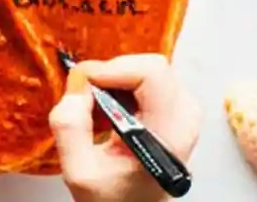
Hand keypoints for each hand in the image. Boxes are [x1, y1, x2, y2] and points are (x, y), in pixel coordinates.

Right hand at [49, 55, 201, 201]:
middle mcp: (185, 118)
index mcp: (170, 134)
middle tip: (85, 94)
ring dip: (115, 81)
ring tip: (94, 107)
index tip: (85, 81)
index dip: (113, 69)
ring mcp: (184, 112)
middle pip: (150, 67)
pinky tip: (108, 109)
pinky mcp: (177, 109)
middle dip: (111, 74)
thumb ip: (70, 129)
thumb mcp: (80, 173)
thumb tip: (76, 89)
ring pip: (148, 70)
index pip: (152, 74)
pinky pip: (149, 80)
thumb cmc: (115, 200)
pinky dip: (123, 86)